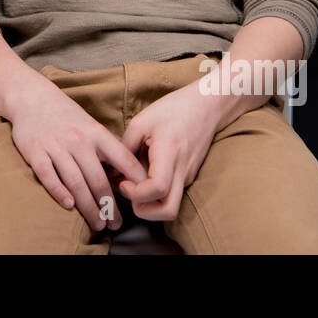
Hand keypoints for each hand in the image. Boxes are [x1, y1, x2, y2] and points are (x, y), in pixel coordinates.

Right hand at [4, 76, 148, 231]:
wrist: (32, 97)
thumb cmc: (66, 115)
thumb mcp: (91, 125)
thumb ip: (105, 148)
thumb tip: (125, 177)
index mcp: (96, 133)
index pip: (123, 160)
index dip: (135, 182)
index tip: (142, 200)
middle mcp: (78, 140)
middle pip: (98, 179)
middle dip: (109, 206)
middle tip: (116, 223)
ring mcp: (56, 146)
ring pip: (76, 182)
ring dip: (88, 207)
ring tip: (98, 223)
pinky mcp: (35, 152)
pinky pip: (48, 175)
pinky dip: (58, 191)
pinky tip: (69, 205)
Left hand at [117, 83, 221, 221]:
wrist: (207, 107)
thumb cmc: (172, 110)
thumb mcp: (141, 122)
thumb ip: (124, 148)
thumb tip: (111, 173)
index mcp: (169, 151)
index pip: (158, 187)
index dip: (137, 194)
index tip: (123, 183)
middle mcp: (182, 169)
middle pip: (169, 210)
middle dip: (144, 211)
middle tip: (128, 192)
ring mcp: (187, 176)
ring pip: (171, 207)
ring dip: (150, 205)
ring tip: (135, 185)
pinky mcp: (188, 177)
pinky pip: (172, 195)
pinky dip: (155, 195)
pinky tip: (144, 177)